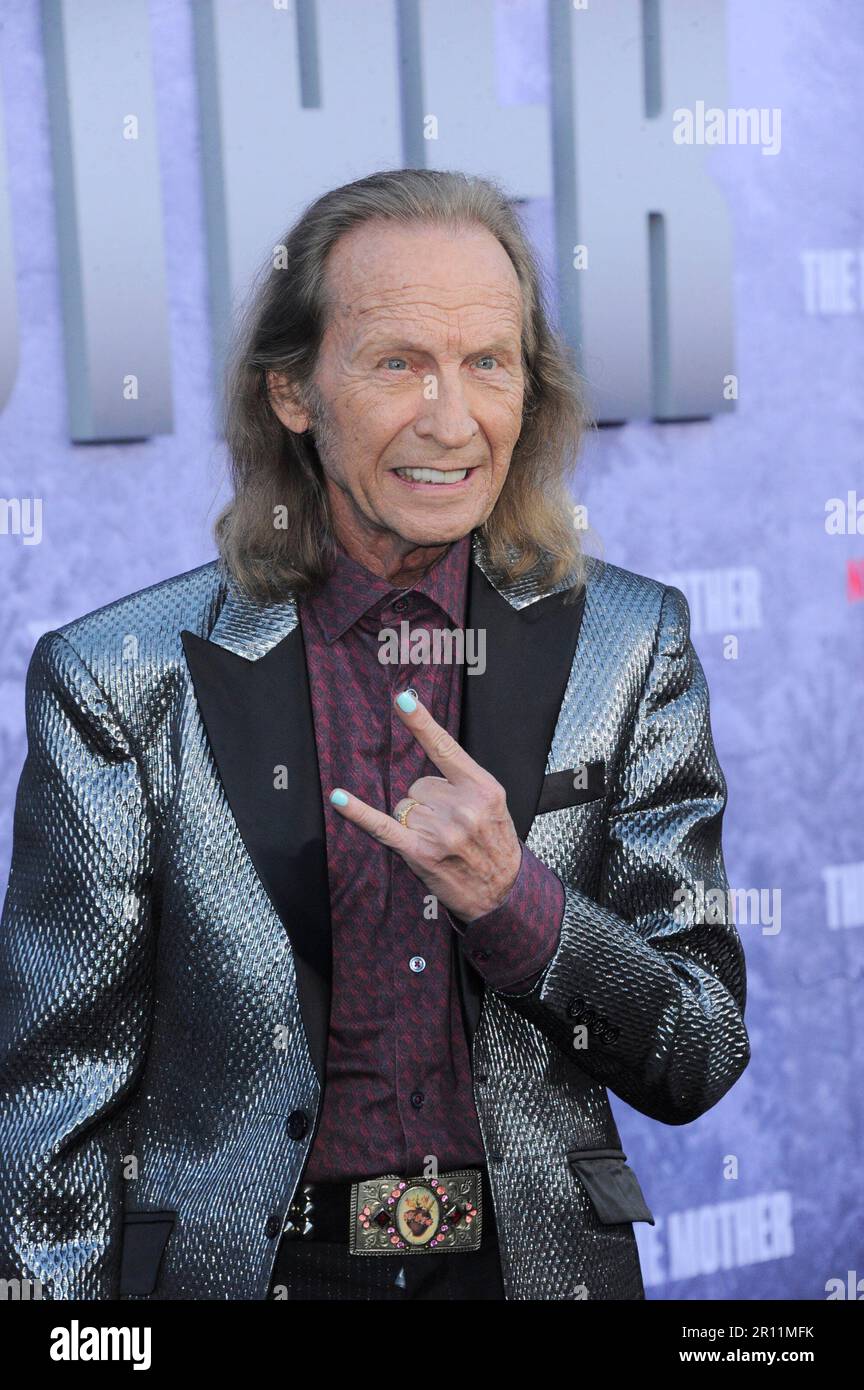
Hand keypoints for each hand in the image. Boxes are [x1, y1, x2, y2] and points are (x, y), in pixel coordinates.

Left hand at [328, 689, 521, 922]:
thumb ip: (463, 780)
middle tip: (451, 826)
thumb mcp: (494, 804)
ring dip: (415, 822)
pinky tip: (339, 799)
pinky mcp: (420, 853)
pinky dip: (357, 813)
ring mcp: (440, 831)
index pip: (444, 748)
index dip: (421, 723)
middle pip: (418, 785)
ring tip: (441, 841)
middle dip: (428, 802)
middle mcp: (461, 807)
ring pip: (404, 806)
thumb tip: (429, 758)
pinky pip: (381, 826)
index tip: (402, 699)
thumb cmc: (495, 844)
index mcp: (482, 788)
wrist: (503, 893)